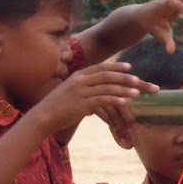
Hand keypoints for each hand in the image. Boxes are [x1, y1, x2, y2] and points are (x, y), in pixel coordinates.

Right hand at [29, 61, 155, 133]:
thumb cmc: (58, 106)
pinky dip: (114, 99)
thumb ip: (85, 89)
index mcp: (78, 75)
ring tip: (137, 93)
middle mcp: (80, 80)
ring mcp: (80, 92)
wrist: (43, 116)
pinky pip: (102, 100)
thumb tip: (99, 94)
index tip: (129, 67)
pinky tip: (124, 102)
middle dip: (124, 77)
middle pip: (106, 75)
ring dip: (123, 89)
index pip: (100, 67)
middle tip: (138, 80)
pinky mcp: (81, 104)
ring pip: (107, 87)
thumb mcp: (71, 92)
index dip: (116, 67)